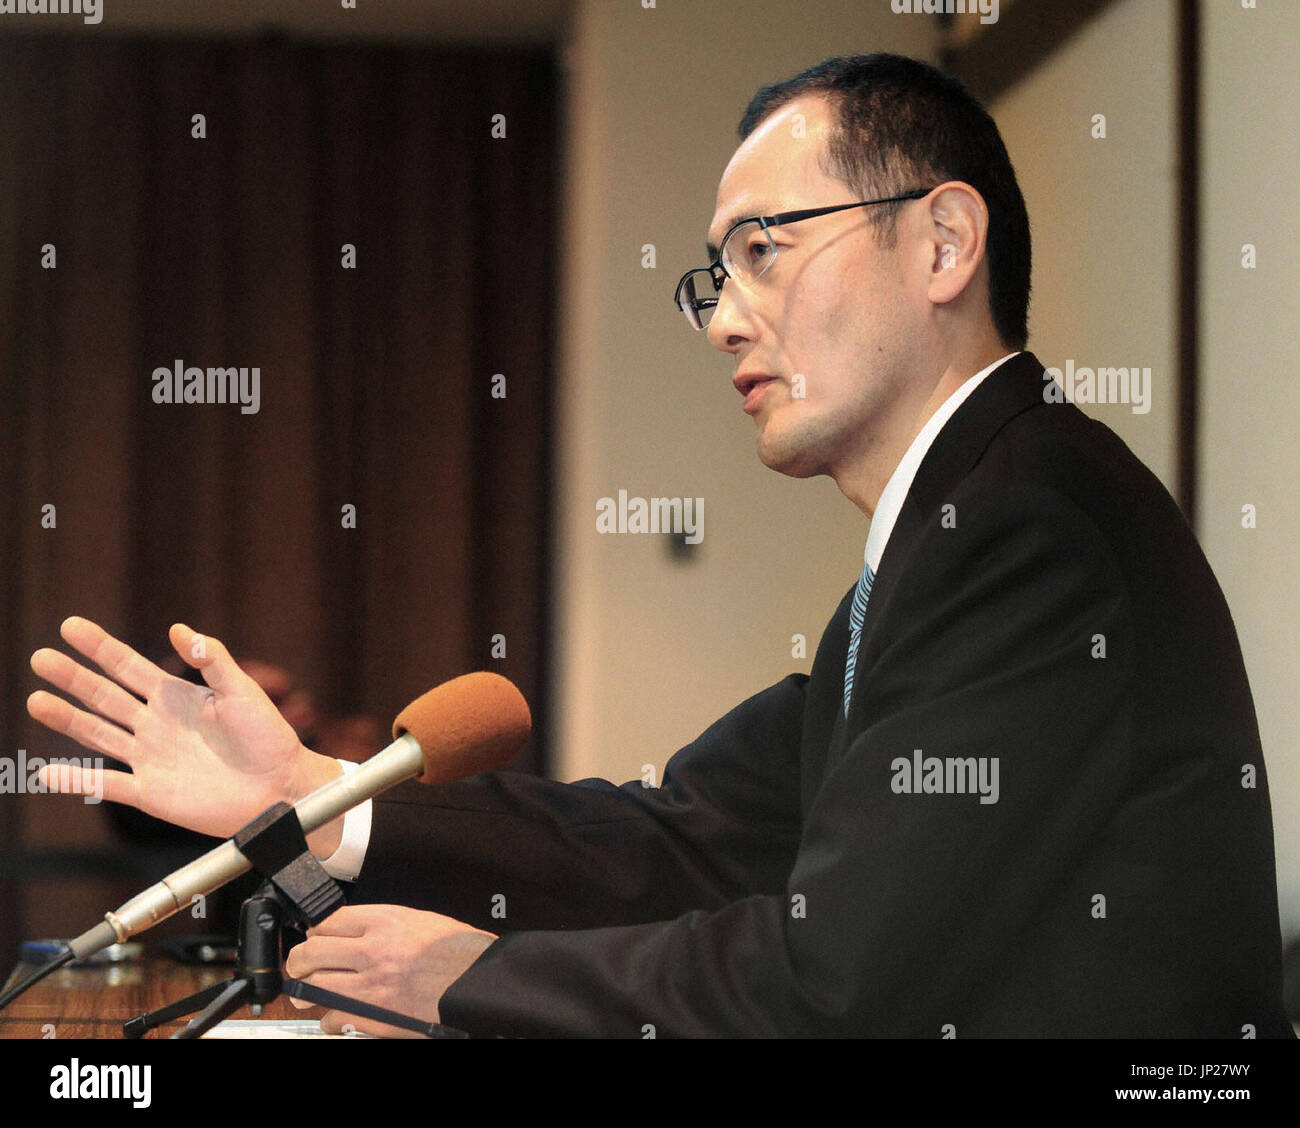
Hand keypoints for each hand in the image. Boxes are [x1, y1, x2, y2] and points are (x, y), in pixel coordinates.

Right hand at [26, 616, 343, 849]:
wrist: (280, 787)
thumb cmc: (268, 737)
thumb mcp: (242, 691)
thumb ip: (213, 660)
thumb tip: (180, 629)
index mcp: (176, 696)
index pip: (128, 666)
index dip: (99, 646)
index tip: (70, 626)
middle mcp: (156, 724)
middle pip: (104, 696)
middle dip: (73, 677)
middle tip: (40, 658)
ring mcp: (150, 758)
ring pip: (98, 734)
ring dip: (67, 719)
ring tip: (35, 700)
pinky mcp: (152, 793)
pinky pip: (108, 786)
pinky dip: (78, 781)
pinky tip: (48, 773)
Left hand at [284, 905, 496, 1037]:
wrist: (479, 983)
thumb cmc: (458, 951)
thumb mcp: (420, 920)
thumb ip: (383, 925)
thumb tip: (352, 933)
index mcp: (384, 921)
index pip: (327, 921)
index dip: (316, 931)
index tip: (316, 938)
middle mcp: (371, 950)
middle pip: (311, 952)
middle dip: (299, 961)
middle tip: (301, 966)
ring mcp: (370, 985)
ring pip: (314, 985)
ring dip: (309, 990)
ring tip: (312, 992)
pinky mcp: (372, 1017)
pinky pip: (331, 1018)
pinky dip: (330, 1019)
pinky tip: (339, 1016)